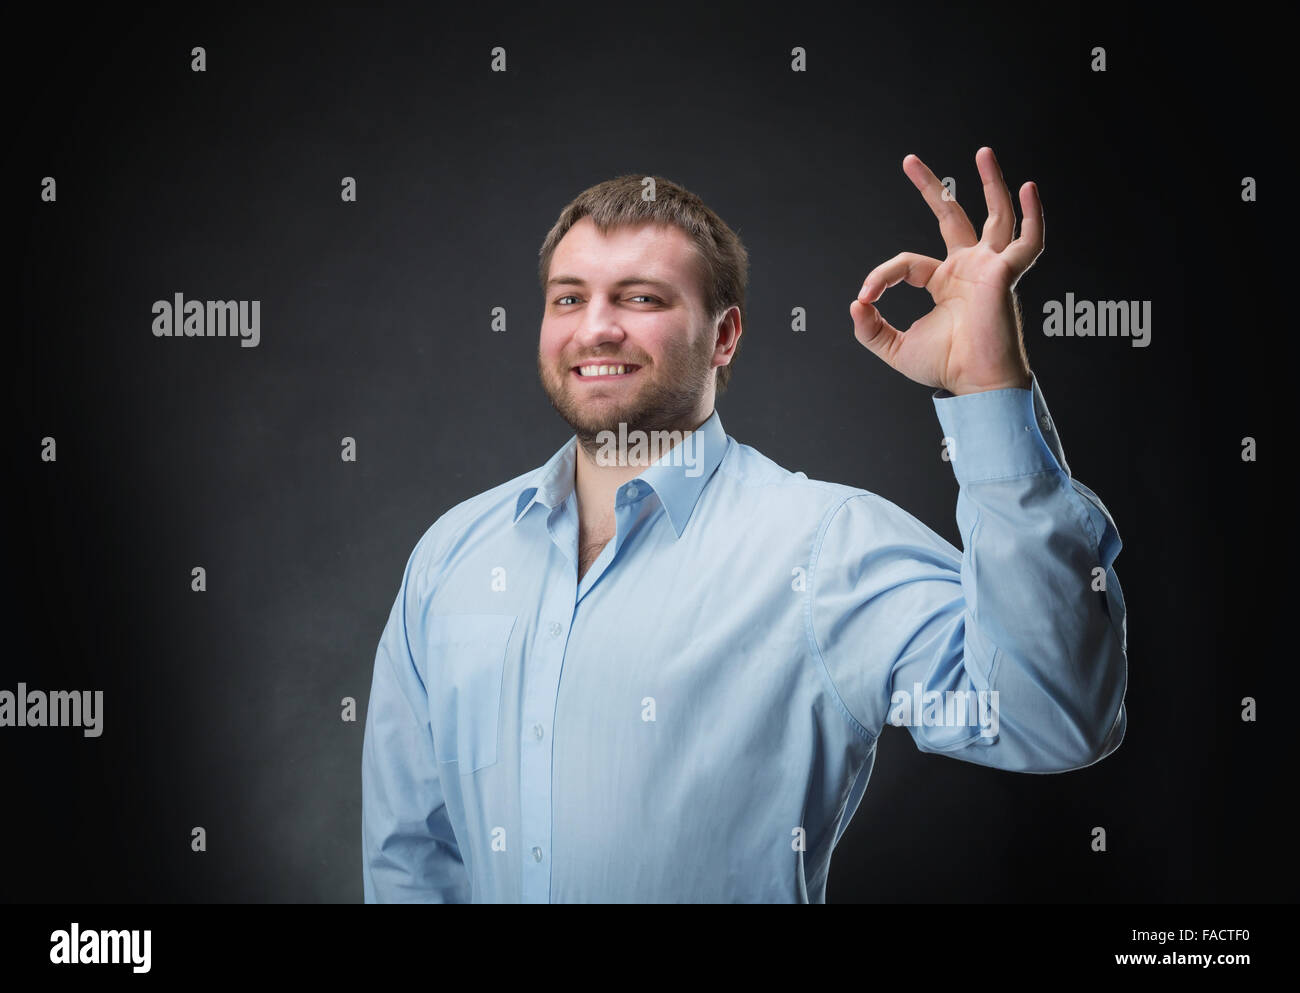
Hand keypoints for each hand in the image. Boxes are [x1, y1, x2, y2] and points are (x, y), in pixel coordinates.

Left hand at [850, 147, 1041, 395]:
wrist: (975, 385)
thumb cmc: (946, 368)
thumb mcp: (895, 348)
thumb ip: (870, 328)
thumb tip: (854, 303)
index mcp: (945, 283)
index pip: (906, 263)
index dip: (881, 276)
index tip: (866, 295)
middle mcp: (968, 269)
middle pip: (951, 216)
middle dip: (931, 188)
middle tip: (909, 161)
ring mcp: (990, 267)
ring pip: (996, 215)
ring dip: (991, 182)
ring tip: (983, 152)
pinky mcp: (1006, 274)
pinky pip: (1028, 241)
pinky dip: (1033, 216)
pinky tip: (1028, 189)